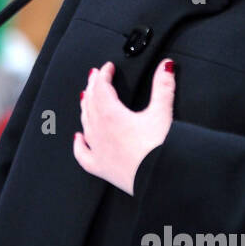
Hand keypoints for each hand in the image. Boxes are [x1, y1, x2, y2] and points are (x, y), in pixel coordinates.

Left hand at [73, 59, 175, 194]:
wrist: (160, 179)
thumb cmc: (160, 150)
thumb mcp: (162, 113)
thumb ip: (163, 87)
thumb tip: (166, 66)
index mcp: (111, 116)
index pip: (101, 89)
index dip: (103, 75)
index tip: (107, 67)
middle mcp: (99, 132)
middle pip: (90, 103)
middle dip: (92, 87)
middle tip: (95, 76)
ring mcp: (98, 150)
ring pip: (85, 123)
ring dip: (85, 108)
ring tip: (86, 98)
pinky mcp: (101, 168)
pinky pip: (83, 154)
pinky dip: (79, 144)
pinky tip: (78, 138)